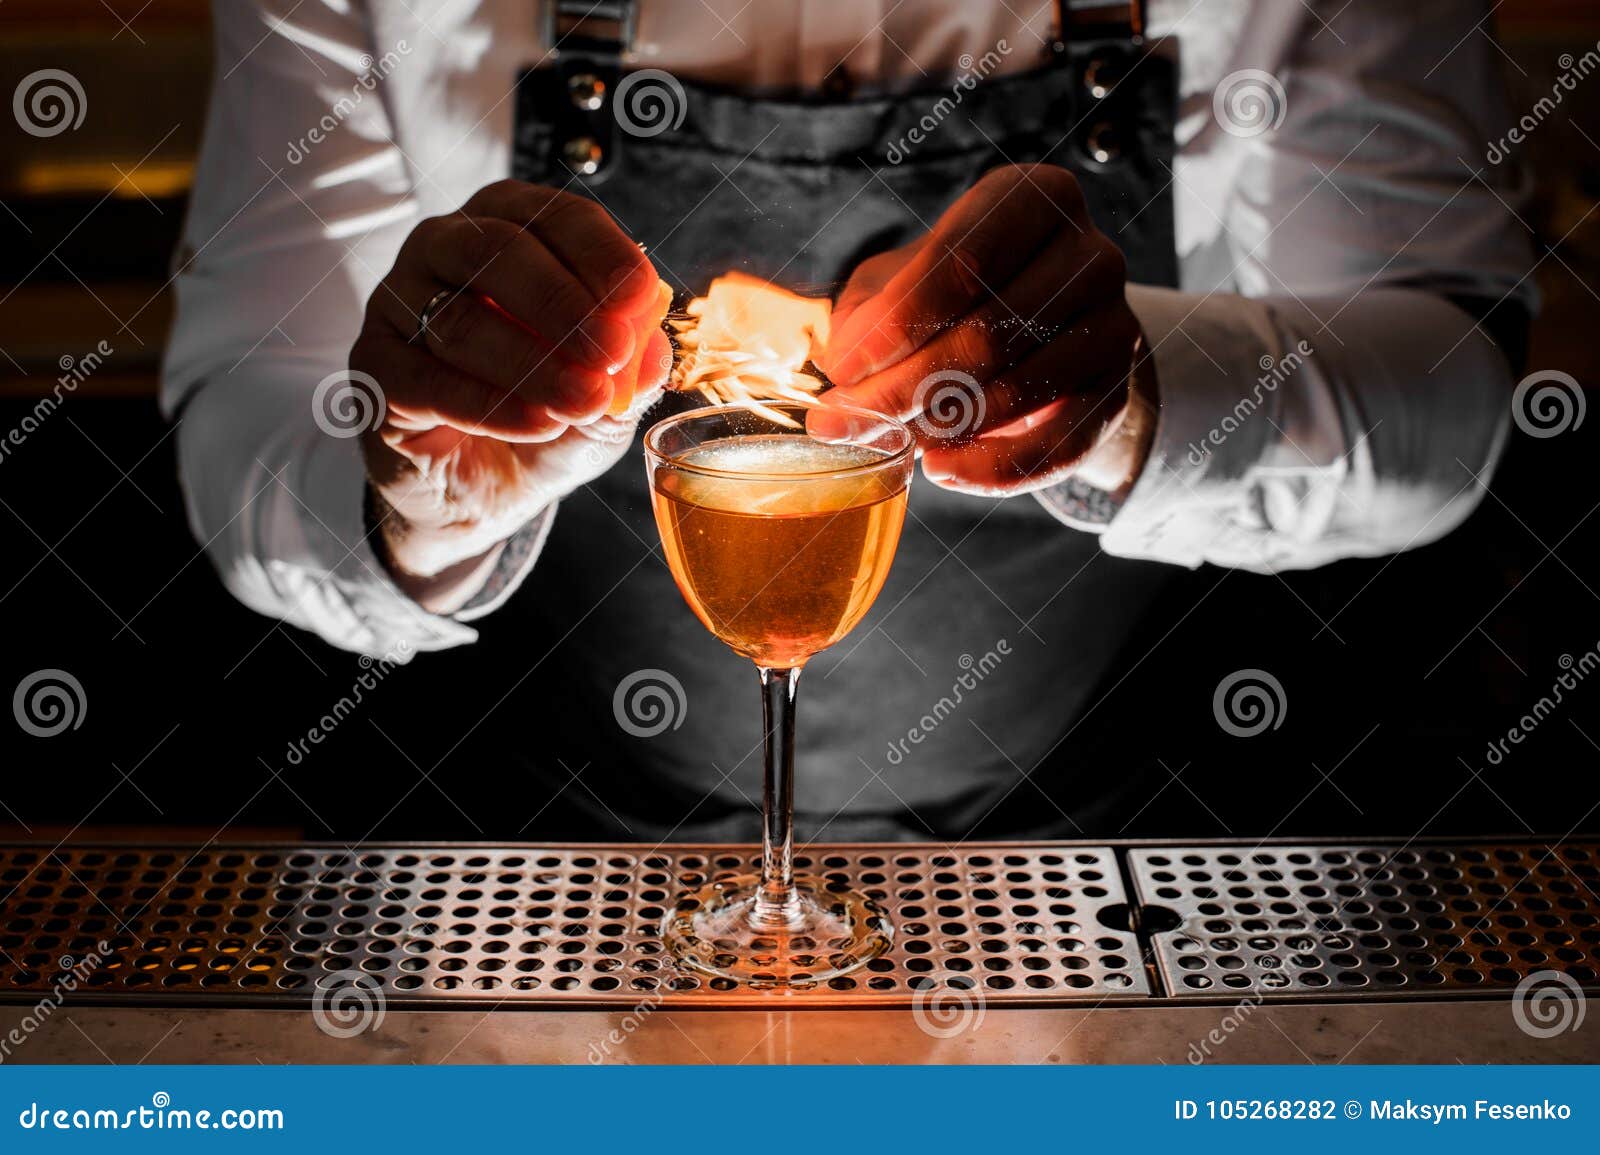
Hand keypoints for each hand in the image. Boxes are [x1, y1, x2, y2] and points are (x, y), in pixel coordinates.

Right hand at [350, 180, 672, 606]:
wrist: (488, 492)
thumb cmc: (550, 417)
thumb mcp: (611, 392)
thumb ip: (633, 363)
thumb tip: (651, 333)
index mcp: (512, 227)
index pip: (555, 216)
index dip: (600, 253)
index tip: (639, 297)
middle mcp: (446, 248)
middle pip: (497, 249)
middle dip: (562, 303)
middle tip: (610, 353)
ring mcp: (399, 304)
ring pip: (460, 318)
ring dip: (534, 363)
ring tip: (585, 402)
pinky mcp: (374, 368)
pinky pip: (427, 380)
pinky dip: (491, 405)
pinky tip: (539, 423)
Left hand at [816, 164, 1150, 495]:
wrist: (1039, 333)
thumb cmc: (955, 296)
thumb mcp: (902, 280)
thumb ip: (868, 312)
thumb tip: (840, 366)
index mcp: (1033, 198)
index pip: (961, 260)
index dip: (895, 322)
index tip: (841, 370)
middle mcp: (1089, 253)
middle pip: (986, 332)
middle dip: (902, 386)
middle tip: (844, 422)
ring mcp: (1114, 324)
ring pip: (1015, 390)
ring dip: (938, 427)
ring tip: (885, 440)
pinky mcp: (1116, 393)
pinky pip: (1057, 445)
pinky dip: (993, 468)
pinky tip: (940, 469)